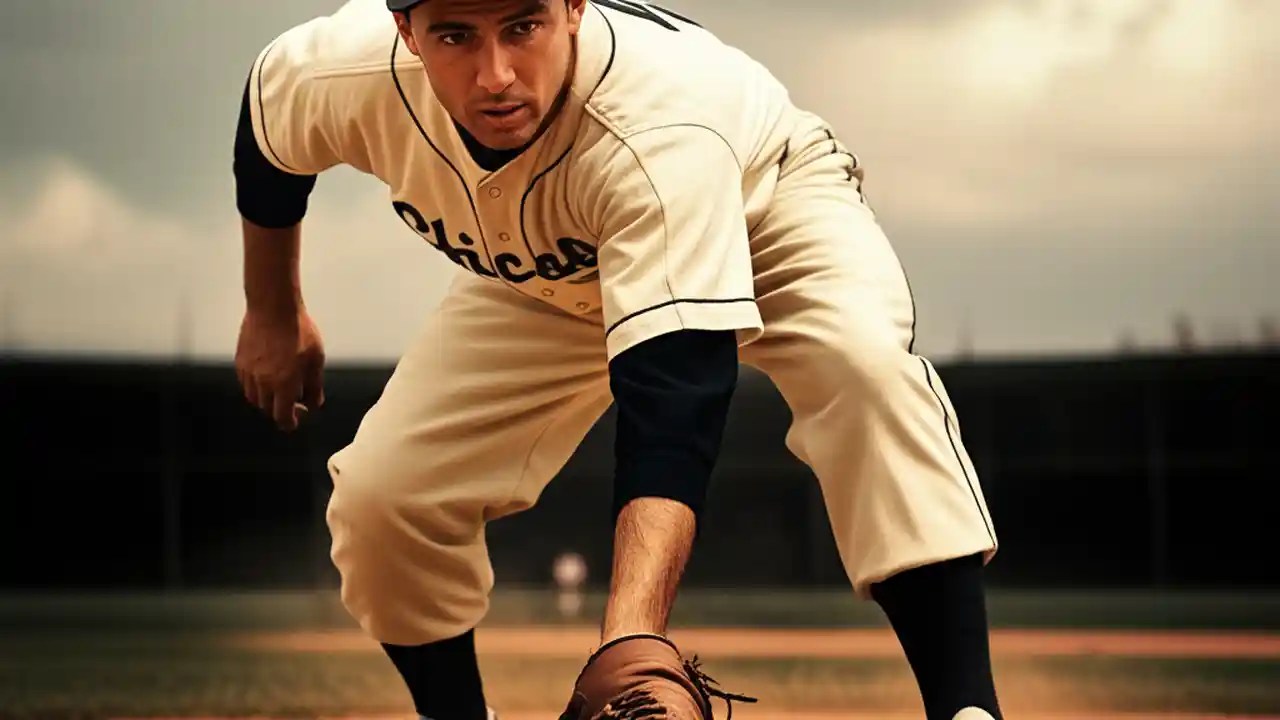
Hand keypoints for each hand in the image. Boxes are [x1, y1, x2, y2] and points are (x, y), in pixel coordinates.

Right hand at [234, 308, 324, 431]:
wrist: (273, 308)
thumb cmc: (299, 331)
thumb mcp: (316, 360)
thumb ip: (314, 386)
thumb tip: (312, 403)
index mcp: (284, 385)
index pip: (282, 417)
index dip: (289, 423)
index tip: (295, 421)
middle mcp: (263, 383)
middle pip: (268, 409)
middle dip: (280, 409)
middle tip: (293, 400)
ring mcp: (248, 373)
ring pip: (254, 397)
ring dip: (267, 398)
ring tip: (280, 387)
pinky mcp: (240, 362)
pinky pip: (246, 383)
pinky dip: (256, 386)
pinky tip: (267, 374)